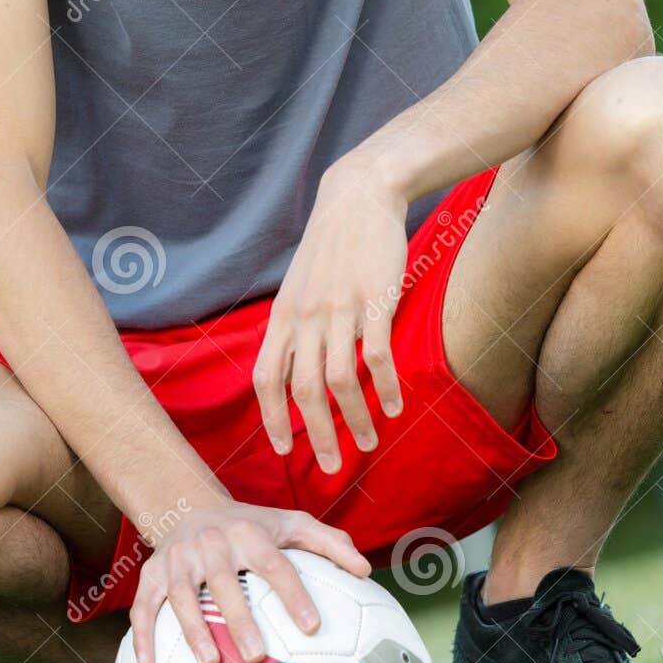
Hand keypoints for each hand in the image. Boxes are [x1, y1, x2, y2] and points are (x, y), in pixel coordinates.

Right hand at [130, 502, 370, 662]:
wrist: (189, 505)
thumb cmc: (251, 525)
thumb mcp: (290, 523)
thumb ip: (330, 543)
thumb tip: (367, 571)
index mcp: (249, 532)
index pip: (275, 564)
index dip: (293, 594)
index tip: (312, 627)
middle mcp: (211, 543)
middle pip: (224, 582)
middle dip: (239, 619)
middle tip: (255, 657)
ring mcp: (178, 559)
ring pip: (182, 595)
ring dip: (193, 630)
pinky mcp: (151, 574)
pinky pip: (143, 605)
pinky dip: (143, 635)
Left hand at [252, 160, 408, 471]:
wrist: (359, 196)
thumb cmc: (331, 246)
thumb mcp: (299, 285)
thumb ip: (296, 326)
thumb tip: (293, 371)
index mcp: (285, 316)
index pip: (268, 378)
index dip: (272, 418)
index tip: (286, 450)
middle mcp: (306, 317)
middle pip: (304, 390)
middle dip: (317, 435)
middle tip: (333, 466)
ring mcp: (340, 310)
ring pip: (341, 381)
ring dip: (355, 419)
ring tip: (370, 442)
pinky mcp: (375, 301)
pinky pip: (378, 356)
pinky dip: (386, 388)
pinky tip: (395, 406)